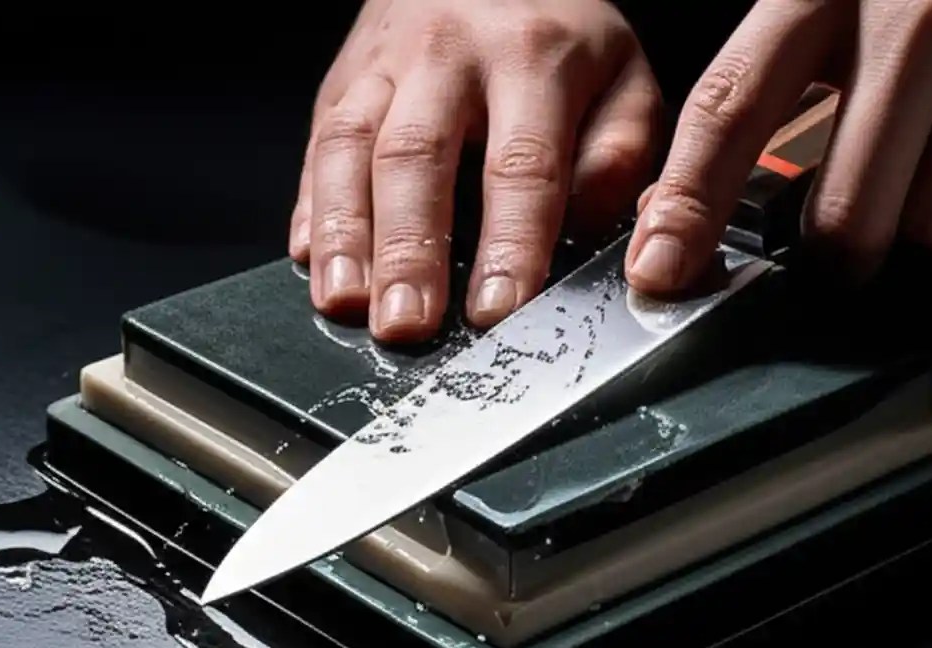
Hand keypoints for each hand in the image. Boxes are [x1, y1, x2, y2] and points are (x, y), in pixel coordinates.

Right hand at [290, 0, 660, 341]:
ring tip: (344, 304)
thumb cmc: (560, 40)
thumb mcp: (622, 80)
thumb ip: (618, 157)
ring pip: (349, 147)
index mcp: (534, 58)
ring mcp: (383, 65)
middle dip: (408, 248)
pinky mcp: (342, 79)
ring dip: (344, 233)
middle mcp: (449, 55)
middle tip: (406, 324)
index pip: (522, 164)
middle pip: (417, 157)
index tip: (498, 311)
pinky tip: (310, 259)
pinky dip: (310, 205)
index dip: (509, 243)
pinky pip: (317, 141)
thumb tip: (590, 232)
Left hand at [628, 0, 931, 293]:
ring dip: (920, 214)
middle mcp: (913, 18)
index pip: (731, 108)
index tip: (661, 270)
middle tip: (841, 234)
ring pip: (930, 224)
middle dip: (834, 248)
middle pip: (842, 211)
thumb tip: (678, 209)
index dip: (690, 203)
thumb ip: (763, 85)